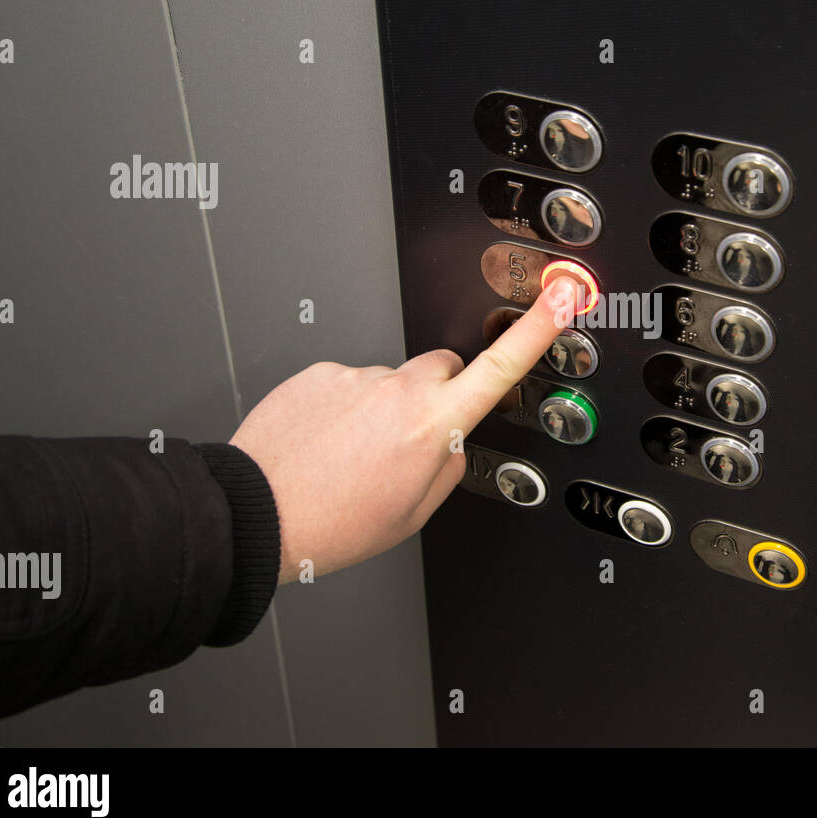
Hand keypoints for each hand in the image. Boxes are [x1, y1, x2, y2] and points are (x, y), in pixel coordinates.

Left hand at [229, 277, 579, 583]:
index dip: (539, 326)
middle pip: (444, 367)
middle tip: (413, 437)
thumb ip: (445, 469)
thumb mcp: (411, 514)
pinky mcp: (319, 372)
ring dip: (382, 409)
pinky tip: (326, 443)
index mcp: (431, 426)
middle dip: (441, 392)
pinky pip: (348, 383)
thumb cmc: (330, 523)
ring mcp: (355, 376)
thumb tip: (449, 444)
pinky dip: (344, 409)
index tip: (562, 294)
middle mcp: (397, 390)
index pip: (501, 367)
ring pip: (390, 381)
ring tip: (351, 455)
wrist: (254, 512)